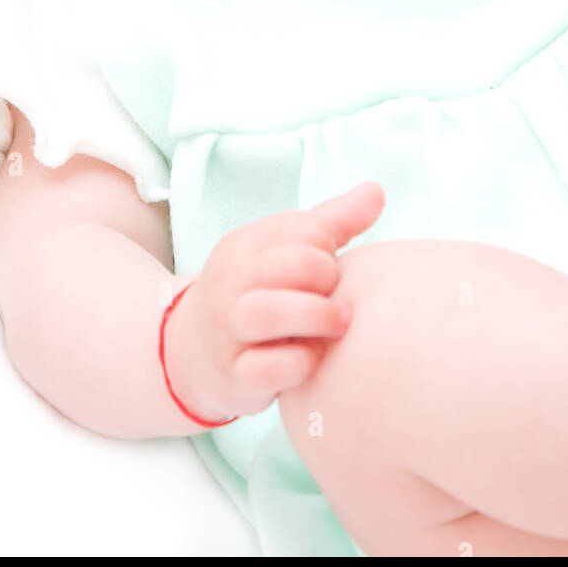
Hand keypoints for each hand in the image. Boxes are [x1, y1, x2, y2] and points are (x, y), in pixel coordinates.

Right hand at [162, 180, 384, 420]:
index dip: (329, 246)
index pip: (302, 228)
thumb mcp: (284, 250)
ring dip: (316, 316)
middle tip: (336, 296)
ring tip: (338, 324)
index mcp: (246, 244)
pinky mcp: (233, 375)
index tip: (330, 267)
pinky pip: (266, 369)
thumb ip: (331, 222)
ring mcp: (228, 330)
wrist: (191, 352)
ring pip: (268, 312)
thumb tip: (376, 191)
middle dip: (326, 278)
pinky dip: (298, 364)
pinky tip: (311, 359)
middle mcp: (232, 282)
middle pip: (290, 264)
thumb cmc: (256, 292)